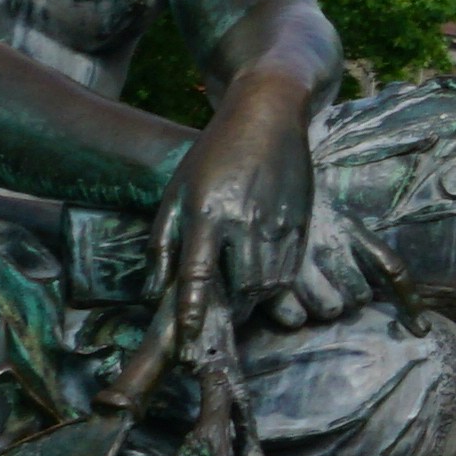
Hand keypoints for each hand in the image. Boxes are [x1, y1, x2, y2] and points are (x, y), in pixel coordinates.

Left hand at [158, 94, 314, 353]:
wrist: (268, 114)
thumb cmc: (213, 155)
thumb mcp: (176, 193)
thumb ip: (162, 244)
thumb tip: (153, 292)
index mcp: (207, 213)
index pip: (196, 274)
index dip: (191, 312)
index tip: (187, 341)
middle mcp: (245, 220)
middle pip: (242, 287)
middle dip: (230, 310)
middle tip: (217, 316)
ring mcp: (279, 221)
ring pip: (270, 283)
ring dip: (254, 300)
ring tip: (239, 299)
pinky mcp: (302, 220)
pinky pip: (291, 268)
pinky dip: (276, 284)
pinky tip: (262, 280)